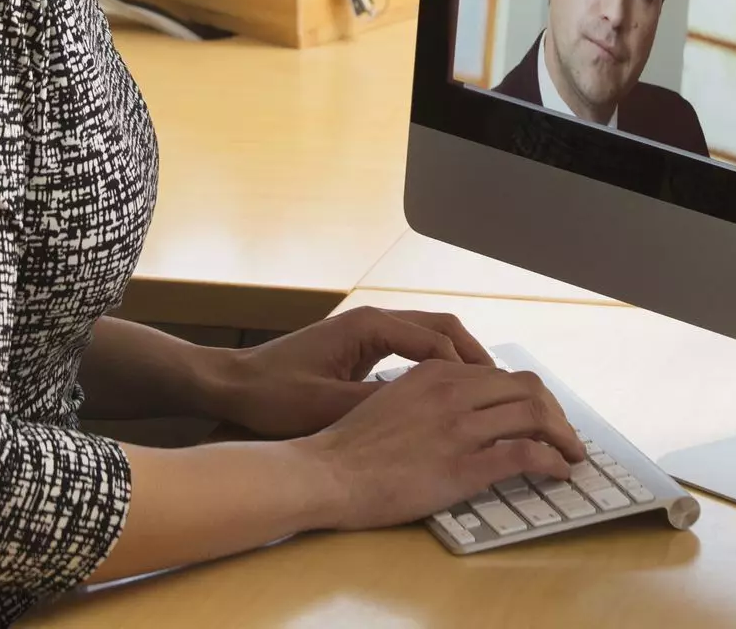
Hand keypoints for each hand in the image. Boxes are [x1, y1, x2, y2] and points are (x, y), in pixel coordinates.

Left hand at [202, 306, 494, 438]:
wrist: (231, 384)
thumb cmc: (272, 395)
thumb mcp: (327, 406)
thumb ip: (377, 405)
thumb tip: (428, 414)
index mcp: (370, 327)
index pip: (439, 341)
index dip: (470, 371)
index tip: (494, 400)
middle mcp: (374, 320)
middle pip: (443, 329)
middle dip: (475, 358)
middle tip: (503, 393)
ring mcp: (368, 331)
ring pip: (431, 336)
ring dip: (459, 362)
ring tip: (486, 396)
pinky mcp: (362, 346)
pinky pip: (414, 348)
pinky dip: (437, 367)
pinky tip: (448, 397)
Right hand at [300, 359, 584, 530]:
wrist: (327, 473)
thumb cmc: (350, 445)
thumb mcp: (391, 399)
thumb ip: (428, 395)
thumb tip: (459, 408)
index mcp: (435, 373)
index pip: (500, 374)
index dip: (528, 396)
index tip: (539, 416)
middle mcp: (452, 392)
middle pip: (527, 387)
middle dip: (555, 411)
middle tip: (565, 434)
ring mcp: (459, 428)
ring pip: (534, 415)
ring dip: (563, 435)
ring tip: (572, 454)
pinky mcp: (463, 466)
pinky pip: (526, 455)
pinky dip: (553, 461)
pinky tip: (559, 472)